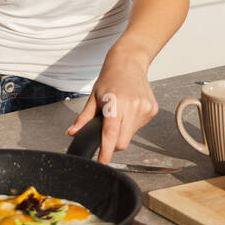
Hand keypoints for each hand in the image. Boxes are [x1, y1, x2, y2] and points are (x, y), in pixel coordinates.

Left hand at [67, 45, 157, 163]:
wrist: (130, 61)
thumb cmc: (110, 77)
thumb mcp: (94, 97)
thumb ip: (84, 118)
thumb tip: (72, 132)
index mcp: (116, 103)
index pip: (110, 134)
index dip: (106, 152)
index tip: (102, 162)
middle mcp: (132, 107)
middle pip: (122, 142)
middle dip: (112, 142)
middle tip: (107, 127)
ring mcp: (144, 109)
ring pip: (130, 136)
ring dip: (123, 131)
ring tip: (120, 112)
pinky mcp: (152, 110)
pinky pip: (139, 127)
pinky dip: (132, 124)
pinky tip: (129, 109)